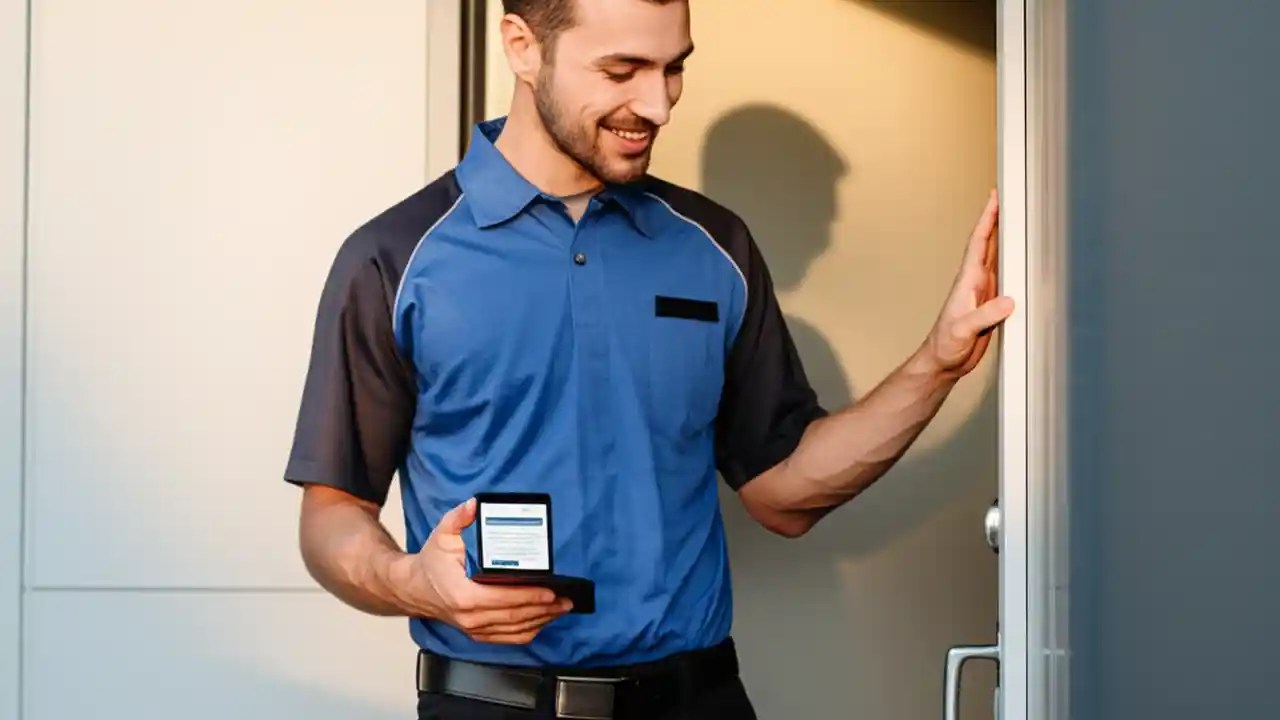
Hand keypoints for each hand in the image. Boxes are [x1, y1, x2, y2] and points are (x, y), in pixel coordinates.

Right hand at [389, 498, 571, 643]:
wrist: (415, 588)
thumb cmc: (432, 563)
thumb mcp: (443, 535)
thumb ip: (459, 518)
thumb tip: (475, 505)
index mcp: (464, 595)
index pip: (504, 599)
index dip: (530, 596)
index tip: (550, 591)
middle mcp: (470, 616)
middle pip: (515, 617)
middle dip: (544, 609)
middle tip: (566, 599)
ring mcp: (474, 628)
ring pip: (515, 630)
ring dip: (541, 620)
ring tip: (561, 609)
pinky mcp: (478, 633)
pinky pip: (508, 637)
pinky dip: (529, 631)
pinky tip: (543, 620)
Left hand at [920, 190, 1015, 378]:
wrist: (944, 362)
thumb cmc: (946, 346)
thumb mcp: (963, 330)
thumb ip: (984, 316)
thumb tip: (1009, 301)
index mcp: (968, 281)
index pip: (979, 242)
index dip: (987, 219)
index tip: (994, 197)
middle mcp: (977, 282)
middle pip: (990, 243)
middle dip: (998, 219)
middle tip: (1010, 196)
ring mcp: (986, 292)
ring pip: (999, 258)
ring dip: (1008, 239)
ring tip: (1021, 219)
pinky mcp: (993, 304)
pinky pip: (1008, 278)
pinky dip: (1016, 265)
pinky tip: (1025, 260)